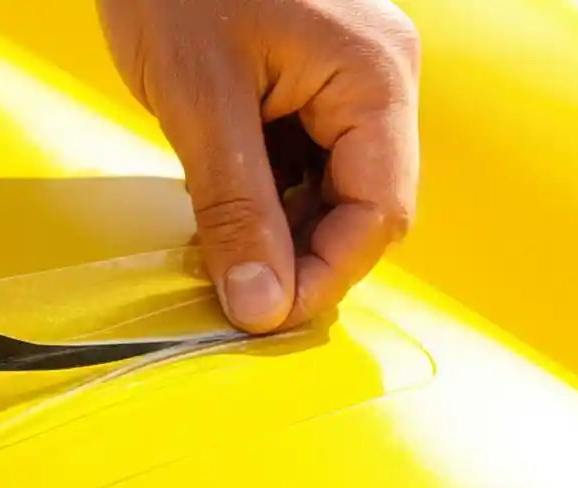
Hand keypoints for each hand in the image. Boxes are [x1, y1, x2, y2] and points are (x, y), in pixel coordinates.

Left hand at [97, 0, 420, 331]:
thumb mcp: (199, 101)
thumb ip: (235, 209)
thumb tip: (261, 308)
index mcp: (374, 75)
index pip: (378, 210)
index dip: (324, 276)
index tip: (264, 321)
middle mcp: (374, 79)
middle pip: (360, 205)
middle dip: (299, 258)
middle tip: (234, 299)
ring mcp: (340, 80)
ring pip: (327, 191)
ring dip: (278, 234)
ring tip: (218, 258)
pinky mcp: (302, 82)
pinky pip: (298, 162)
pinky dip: (263, 200)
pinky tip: (221, 219)